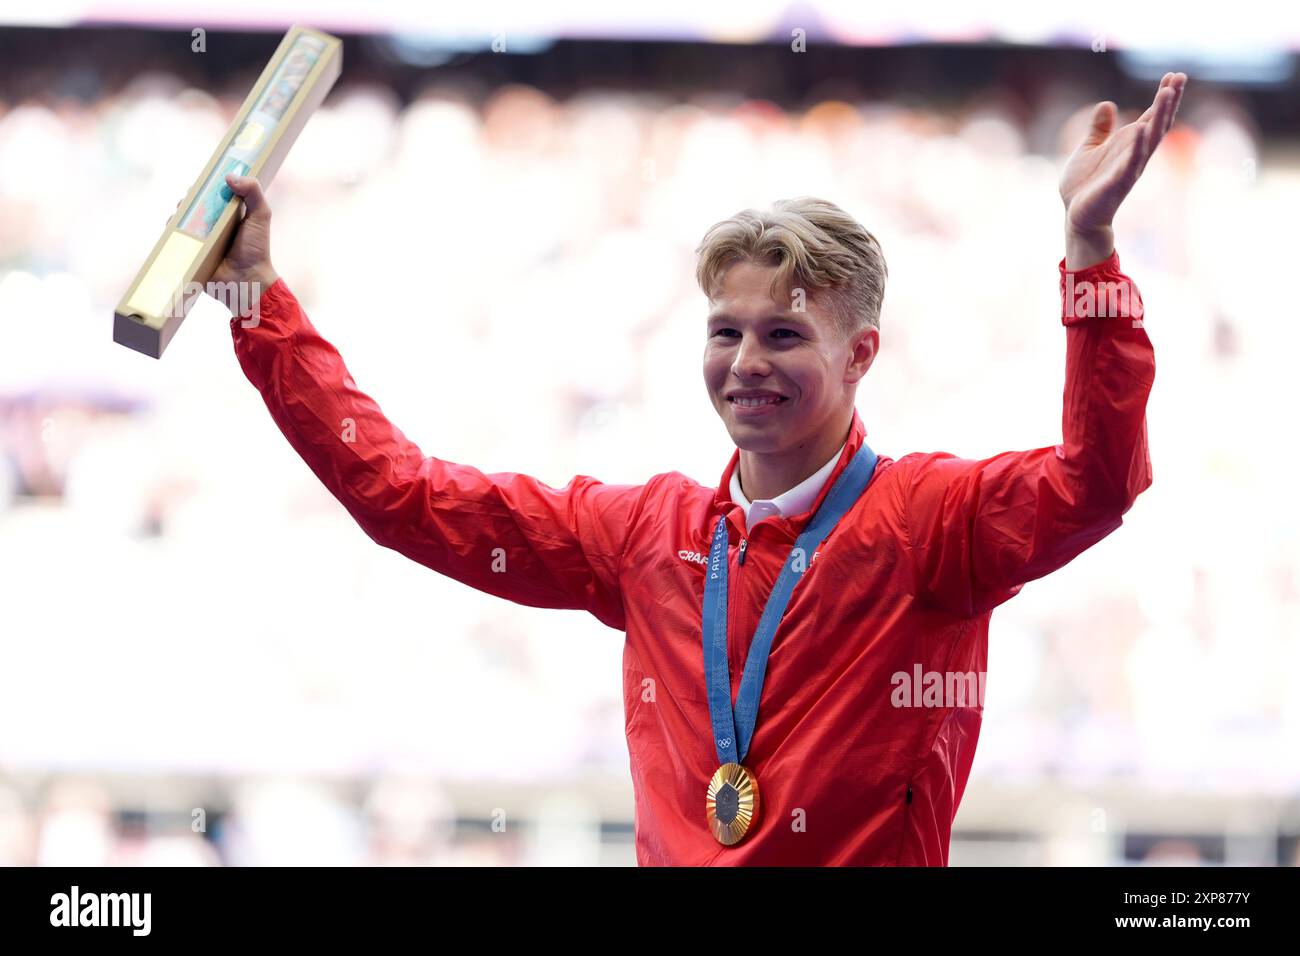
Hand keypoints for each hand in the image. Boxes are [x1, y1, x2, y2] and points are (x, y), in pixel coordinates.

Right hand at [169, 174, 277, 313]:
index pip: (212, 195)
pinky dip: (171, 234)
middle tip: (188, 202)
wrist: (247, 281)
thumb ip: (253, 192)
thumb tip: (229, 176)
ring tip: (180, 215)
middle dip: (187, 201)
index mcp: (228, 215)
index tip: (200, 183)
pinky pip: (176, 241)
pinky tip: (172, 228)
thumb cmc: (256, 249)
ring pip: (182, 222)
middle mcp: (213, 226)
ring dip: (177, 216)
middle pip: (193, 207)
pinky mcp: (192, 253)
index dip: (204, 187)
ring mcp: (201, 240)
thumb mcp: (261, 216)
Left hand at [1059, 72, 1186, 237]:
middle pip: (1158, 123)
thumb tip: (1107, 104)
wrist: (1076, 215)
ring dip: (1159, 116)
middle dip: (1168, 101)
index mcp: (1129, 144)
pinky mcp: (1118, 182)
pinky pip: (1130, 162)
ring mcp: (1129, 168)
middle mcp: (1135, 154)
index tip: (1173, 75)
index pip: (1151, 116)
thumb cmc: (1084, 185)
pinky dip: (1136, 146)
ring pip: (1150, 139)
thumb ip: (1100, 129)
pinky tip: (1140, 127)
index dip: (1163, 97)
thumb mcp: (1089, 148)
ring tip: (1167, 92)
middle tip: (1179, 77)